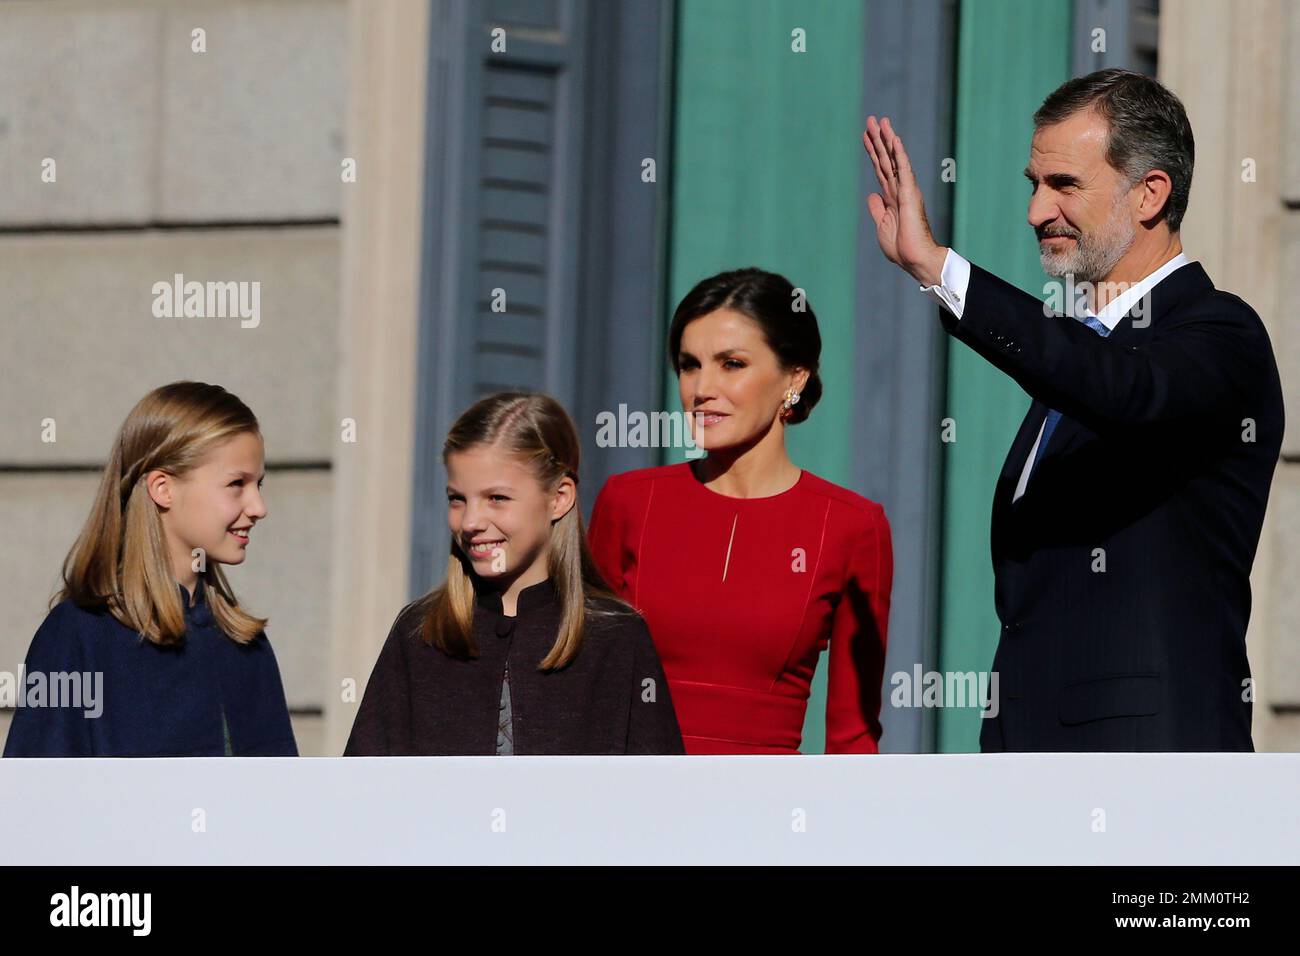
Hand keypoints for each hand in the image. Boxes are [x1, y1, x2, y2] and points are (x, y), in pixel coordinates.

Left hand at [862, 116, 946, 286]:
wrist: (914, 258)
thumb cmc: (901, 246)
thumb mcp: (882, 225)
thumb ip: (877, 209)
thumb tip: (872, 195)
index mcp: (891, 197)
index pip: (880, 169)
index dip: (872, 152)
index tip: (865, 136)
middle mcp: (899, 189)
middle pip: (885, 159)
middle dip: (877, 139)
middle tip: (871, 119)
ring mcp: (905, 190)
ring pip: (894, 159)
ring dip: (887, 140)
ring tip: (881, 121)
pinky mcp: (910, 194)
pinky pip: (904, 170)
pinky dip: (898, 154)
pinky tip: (894, 139)